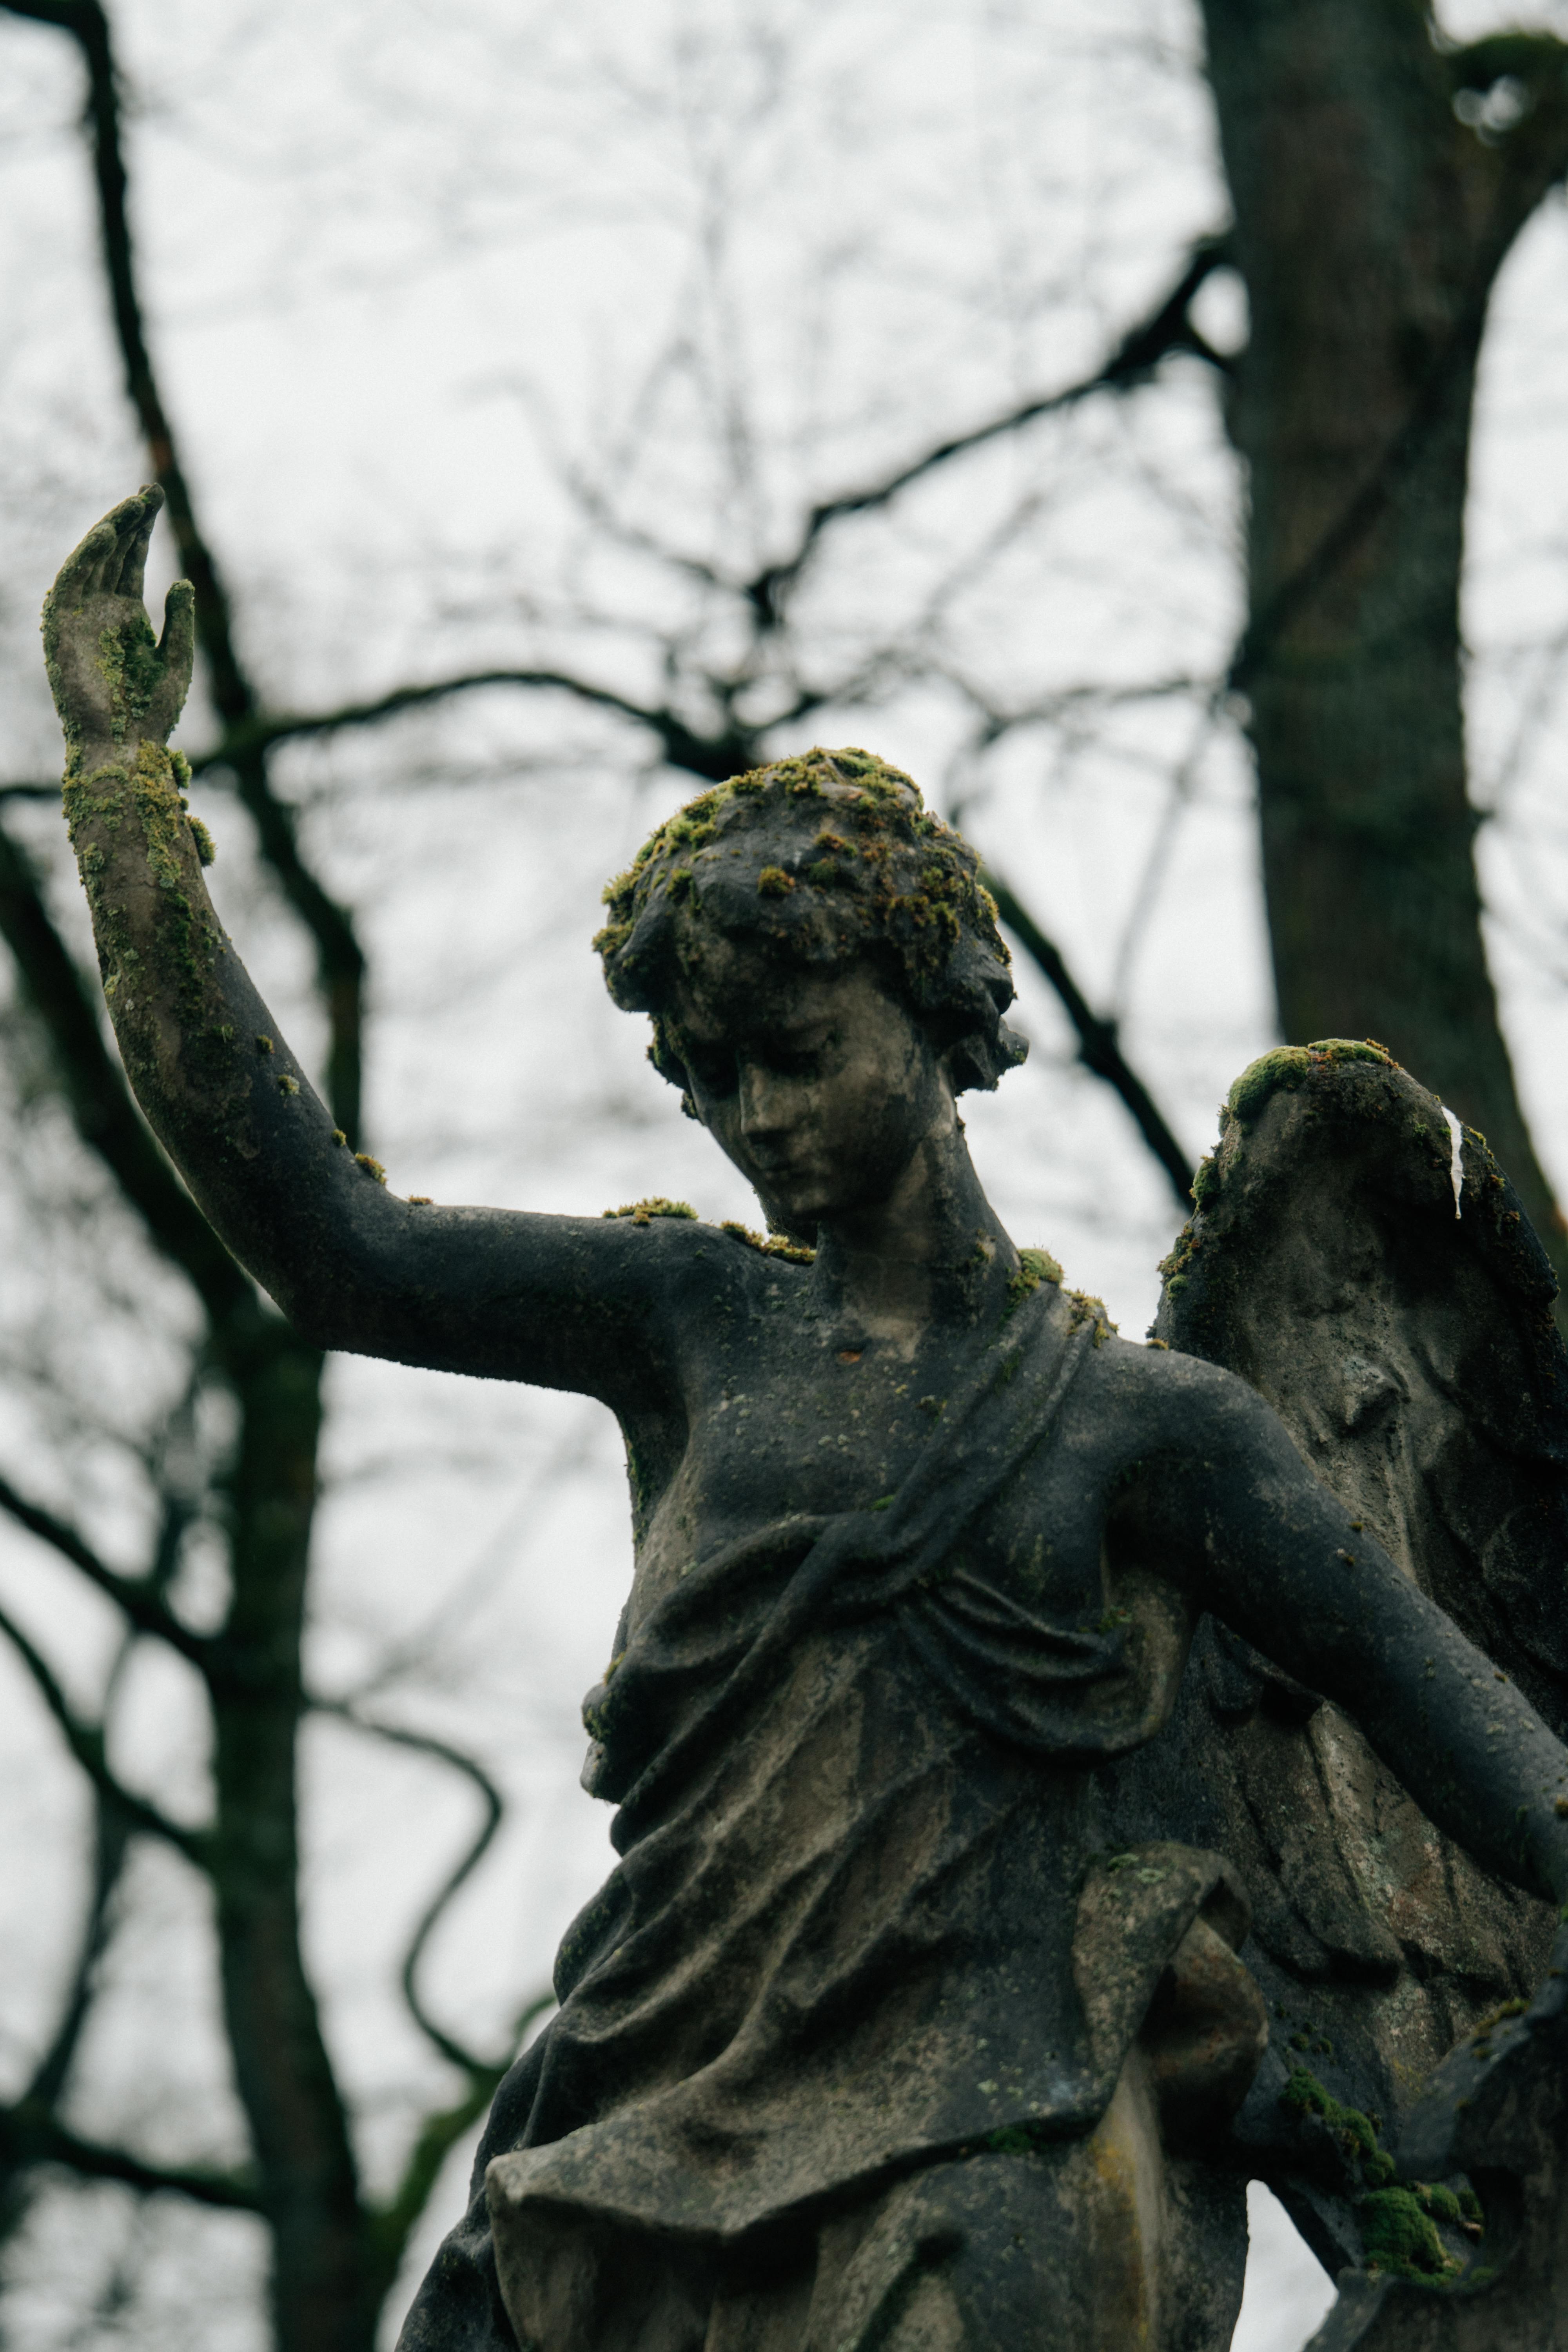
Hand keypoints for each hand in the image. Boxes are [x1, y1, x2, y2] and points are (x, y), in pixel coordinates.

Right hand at [43, 486, 194, 772]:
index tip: (156, 499)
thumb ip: (178, 621)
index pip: (132, 561)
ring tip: (135, 505)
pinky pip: (72, 582)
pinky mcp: (63, 628)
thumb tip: (182, 581)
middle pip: (114, 554)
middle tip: (151, 490)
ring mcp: (81, 617)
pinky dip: (88, 556)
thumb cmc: (151, 714)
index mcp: (127, 617)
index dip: (142, 530)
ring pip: (94, 561)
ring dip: (112, 531)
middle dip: (131, 521)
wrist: (124, 747)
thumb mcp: (176, 660)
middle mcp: (102, 611)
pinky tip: (109, 533)